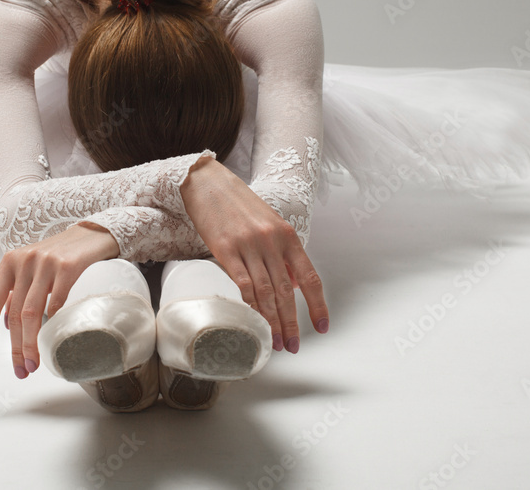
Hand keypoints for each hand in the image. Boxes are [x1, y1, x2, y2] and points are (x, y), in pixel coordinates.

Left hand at [0, 222, 119, 377]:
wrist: (90, 234)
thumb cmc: (58, 255)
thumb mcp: (30, 268)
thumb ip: (16, 291)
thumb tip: (6, 325)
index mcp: (9, 264)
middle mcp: (23, 262)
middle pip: (14, 314)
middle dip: (15, 347)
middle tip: (21, 370)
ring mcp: (45, 263)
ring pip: (32, 312)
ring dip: (31, 343)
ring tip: (34, 363)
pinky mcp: (67, 266)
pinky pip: (56, 301)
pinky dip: (53, 323)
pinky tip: (53, 337)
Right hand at [180, 155, 328, 352]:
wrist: (208, 183)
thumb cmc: (239, 204)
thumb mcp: (270, 224)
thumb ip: (282, 254)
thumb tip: (294, 285)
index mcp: (287, 236)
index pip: (310, 277)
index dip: (318, 305)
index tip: (321, 327)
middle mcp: (272, 241)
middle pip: (288, 290)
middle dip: (291, 322)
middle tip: (293, 345)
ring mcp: (249, 245)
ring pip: (266, 291)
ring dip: (272, 321)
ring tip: (275, 342)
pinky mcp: (225, 249)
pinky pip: (242, 283)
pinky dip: (250, 305)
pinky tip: (253, 320)